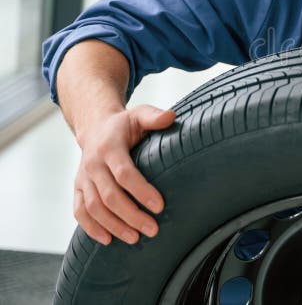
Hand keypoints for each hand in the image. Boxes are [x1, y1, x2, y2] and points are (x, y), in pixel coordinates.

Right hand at [73, 105, 175, 244]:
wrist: (95, 127)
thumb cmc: (124, 124)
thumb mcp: (139, 114)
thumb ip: (154, 117)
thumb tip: (171, 117)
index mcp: (109, 147)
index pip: (124, 174)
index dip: (141, 191)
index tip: (159, 206)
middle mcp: (93, 164)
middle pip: (109, 196)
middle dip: (131, 215)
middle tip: (152, 229)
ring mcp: (83, 178)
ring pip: (94, 208)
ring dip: (113, 225)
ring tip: (135, 238)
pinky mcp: (78, 188)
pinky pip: (79, 211)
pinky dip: (91, 228)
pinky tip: (108, 240)